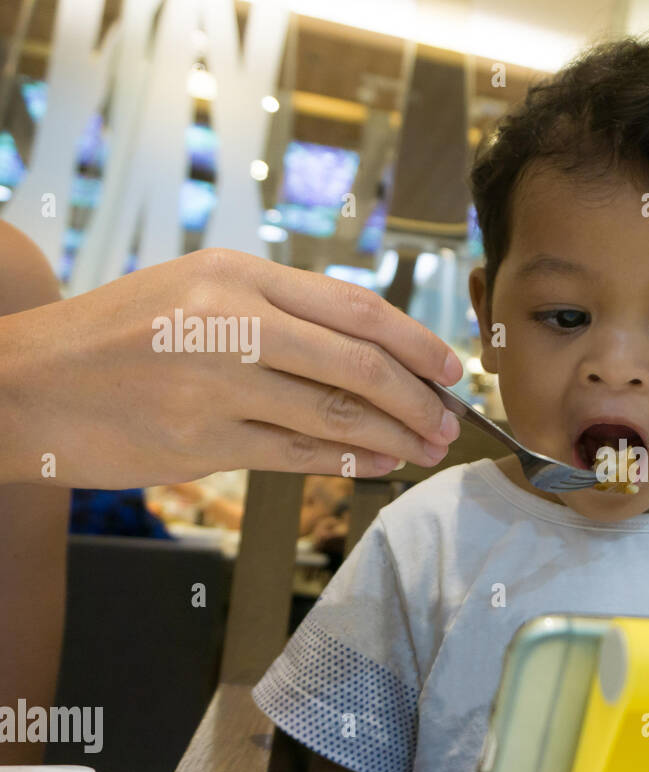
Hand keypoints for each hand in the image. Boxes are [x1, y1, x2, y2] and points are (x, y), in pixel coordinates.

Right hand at [0, 245, 462, 486]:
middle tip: (450, 420)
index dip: (414, 341)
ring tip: (427, 446)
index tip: (449, 367)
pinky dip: (349, 460)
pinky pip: (298, 452)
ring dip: (394, 434)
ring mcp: (216, 383)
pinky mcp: (202, 440)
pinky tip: (381, 463)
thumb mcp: (192, 292)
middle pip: (358, 361)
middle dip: (417, 396)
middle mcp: (230, 322)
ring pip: (335, 412)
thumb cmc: (117, 339)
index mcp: (234, 274)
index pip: (352, 307)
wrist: (24, 385)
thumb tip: (367, 349)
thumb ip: (274, 312)